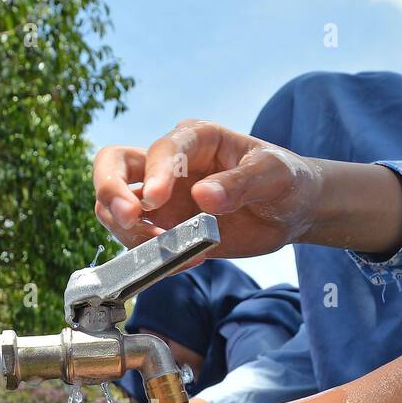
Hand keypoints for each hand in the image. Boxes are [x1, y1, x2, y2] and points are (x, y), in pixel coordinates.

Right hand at [93, 120, 401, 258]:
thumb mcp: (272, 174)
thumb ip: (239, 182)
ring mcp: (161, 200)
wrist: (291, 210)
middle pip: (112, 166)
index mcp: (194, 140)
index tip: (157, 199)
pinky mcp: (165, 230)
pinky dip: (152, 258)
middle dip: (110, 191)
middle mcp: (167, 166)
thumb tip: (204, 196)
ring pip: (115, 209)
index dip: (154, 174)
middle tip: (128, 217)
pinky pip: (139, 244)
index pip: (159, 150)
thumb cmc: (284, 180)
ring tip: (169, 249)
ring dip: (129, 232)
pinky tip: (187, 262)